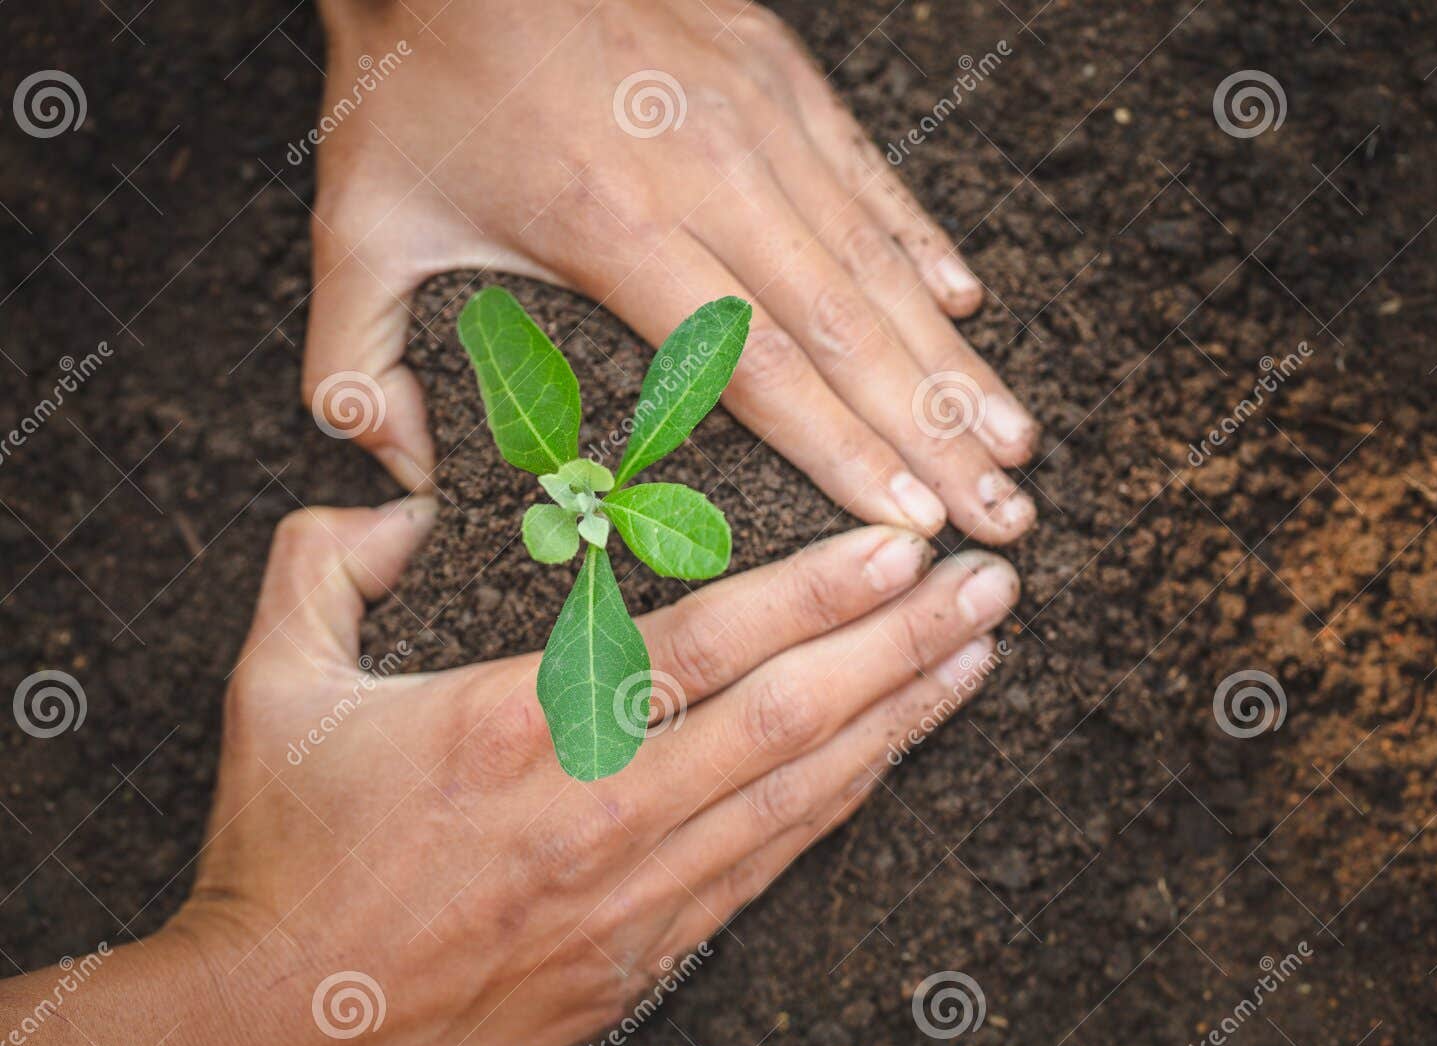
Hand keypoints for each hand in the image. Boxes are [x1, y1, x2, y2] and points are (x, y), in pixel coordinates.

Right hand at [0, 501, 1016, 1045]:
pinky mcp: (647, 951)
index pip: (700, 647)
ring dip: (901, 719)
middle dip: (901, 645)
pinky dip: (844, 804)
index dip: (811, 594)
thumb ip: (327, 569)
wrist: (291, 1040)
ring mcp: (634, 892)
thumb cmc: (288, 862)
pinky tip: (894, 757)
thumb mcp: (276, 689)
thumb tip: (391, 503)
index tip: (896, 546)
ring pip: (802, 794)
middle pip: (787, 718)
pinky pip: (771, 865)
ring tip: (978, 655)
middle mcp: (599, 811)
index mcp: (516, 730)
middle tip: (989, 585)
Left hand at [303, 0, 1038, 544]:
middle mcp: (708, 175)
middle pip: (849, 333)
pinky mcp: (777, 70)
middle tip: (1004, 513)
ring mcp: (757, 117)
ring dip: (956, 359)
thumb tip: (394, 478)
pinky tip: (969, 305)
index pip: (760, 371)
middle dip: (938, 435)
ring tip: (1017, 438)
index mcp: (613, 230)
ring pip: (879, 262)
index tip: (911, 520)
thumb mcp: (356, 227)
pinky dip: (924, 244)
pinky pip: (870, 175)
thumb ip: (357, 367)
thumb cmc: (413, 82)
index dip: (846, 454)